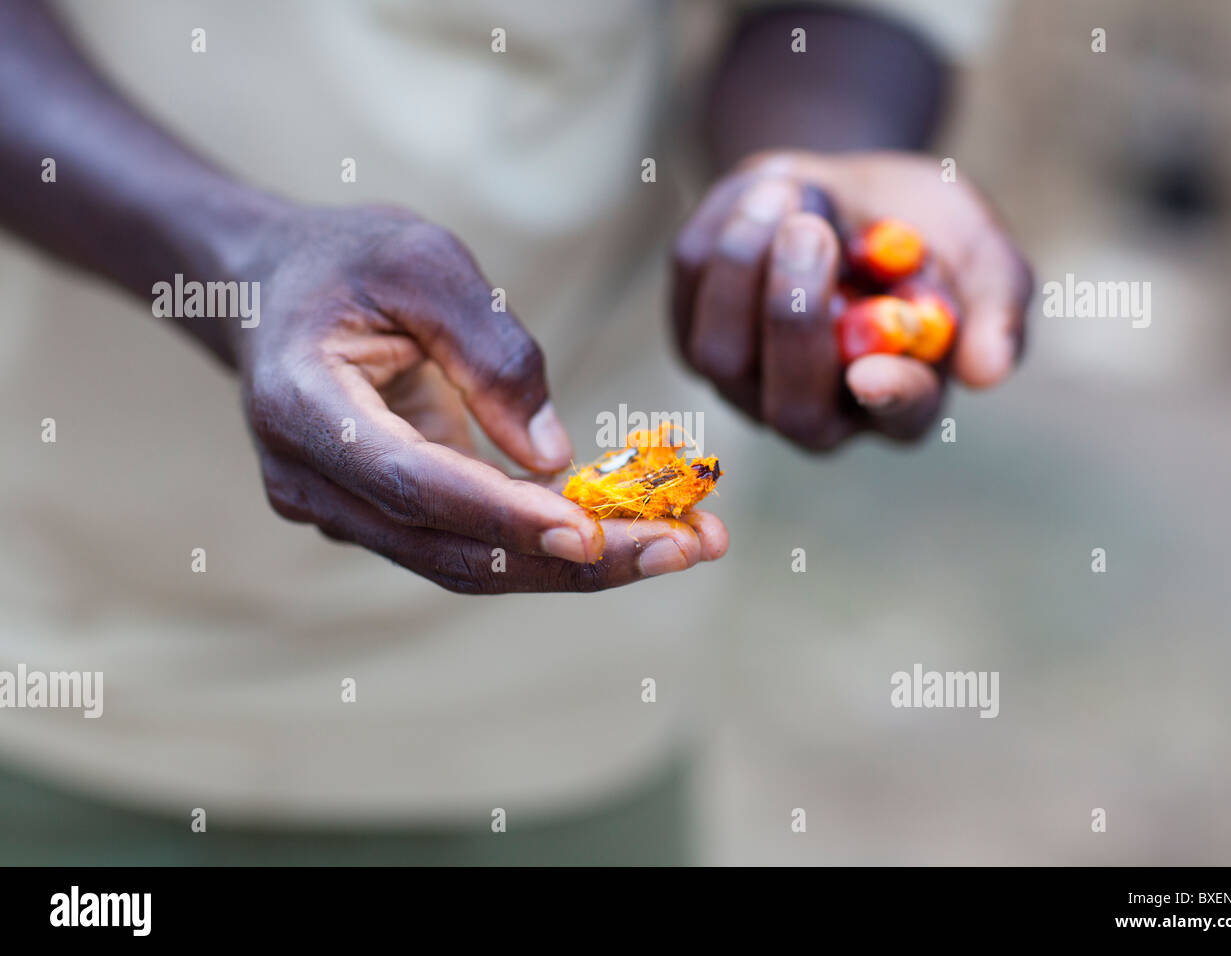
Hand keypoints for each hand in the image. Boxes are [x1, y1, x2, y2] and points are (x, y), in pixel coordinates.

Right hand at [229, 205, 726, 592]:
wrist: (270, 291)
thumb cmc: (345, 259)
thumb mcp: (421, 261)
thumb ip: (488, 350)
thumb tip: (553, 456)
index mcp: (301, 407)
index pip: (410, 481)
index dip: (501, 512)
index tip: (589, 528)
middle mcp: (311, 482)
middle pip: (454, 548)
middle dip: (575, 558)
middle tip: (688, 547)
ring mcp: (342, 512)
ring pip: (469, 563)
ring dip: (579, 564)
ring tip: (687, 544)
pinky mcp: (383, 519)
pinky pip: (472, 546)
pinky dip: (552, 544)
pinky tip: (633, 530)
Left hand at [672, 150, 1032, 447]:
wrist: (844, 188)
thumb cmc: (919, 227)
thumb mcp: (975, 243)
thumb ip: (995, 300)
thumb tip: (988, 373)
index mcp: (903, 398)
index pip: (899, 419)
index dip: (890, 398)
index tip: (875, 366)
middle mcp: (819, 411)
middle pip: (792, 407)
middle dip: (796, 319)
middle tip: (812, 232)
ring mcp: (747, 384)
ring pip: (720, 351)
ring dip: (747, 261)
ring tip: (792, 188)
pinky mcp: (694, 335)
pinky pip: (689, 289)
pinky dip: (723, 227)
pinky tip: (766, 193)